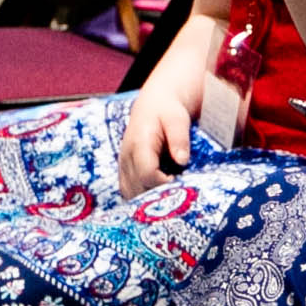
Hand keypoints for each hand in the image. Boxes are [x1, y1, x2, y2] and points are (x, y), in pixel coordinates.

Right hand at [118, 70, 200, 194]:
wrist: (153, 105)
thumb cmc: (168, 111)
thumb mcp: (177, 118)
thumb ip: (179, 137)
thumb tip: (182, 160)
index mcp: (139, 144)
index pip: (147, 174)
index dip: (163, 184)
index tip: (179, 184)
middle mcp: (126, 157)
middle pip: (137, 189)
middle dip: (157, 196)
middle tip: (177, 196)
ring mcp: (123, 166)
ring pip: (130, 194)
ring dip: (148, 200)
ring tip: (168, 198)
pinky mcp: (124, 171)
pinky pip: (129, 192)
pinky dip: (142, 198)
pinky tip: (158, 196)